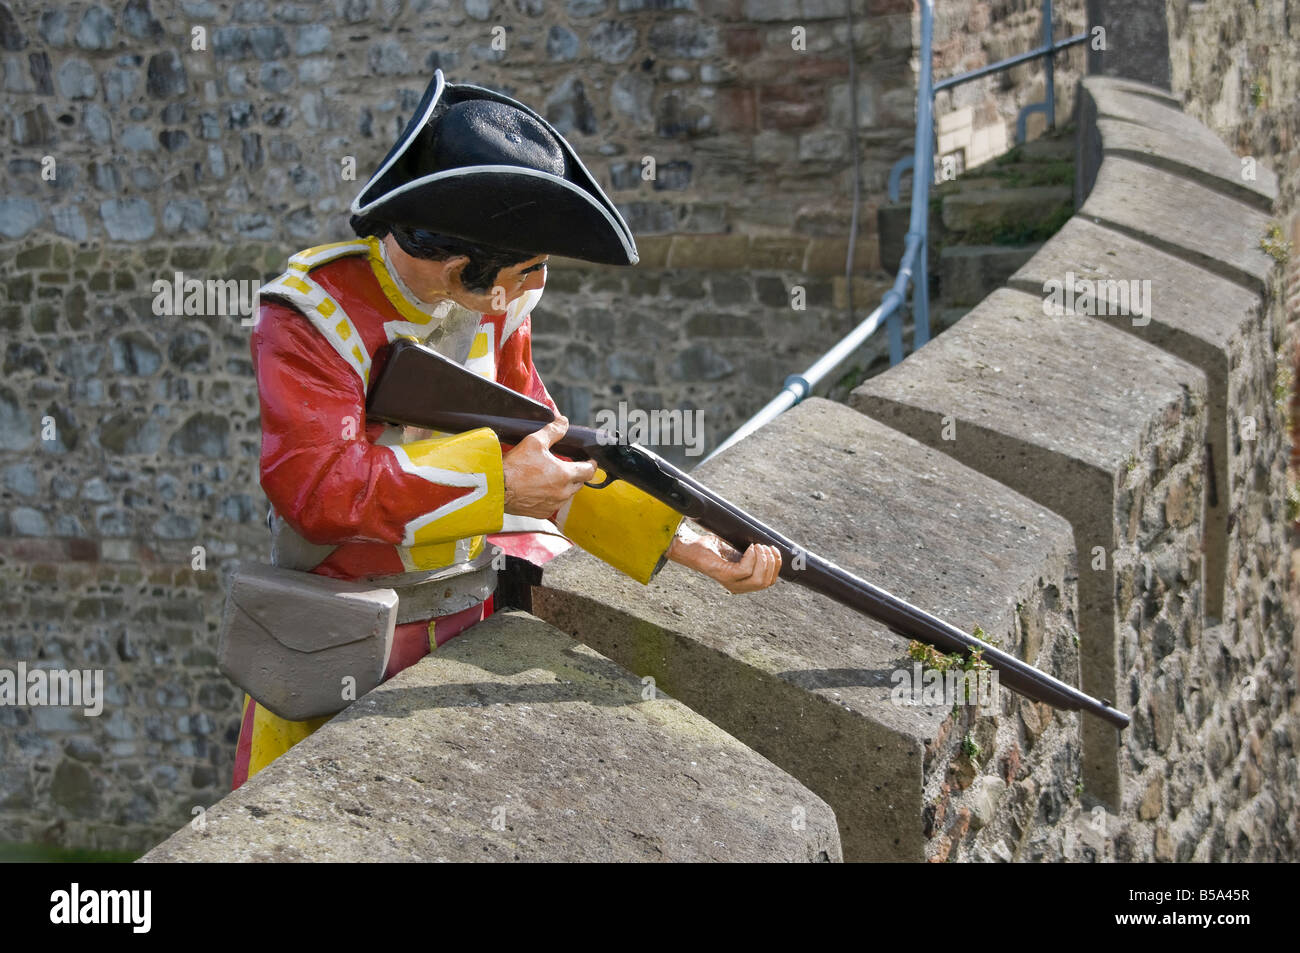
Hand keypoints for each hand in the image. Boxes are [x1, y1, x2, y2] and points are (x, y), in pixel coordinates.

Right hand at [502, 416, 597, 517]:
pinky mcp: (542, 513)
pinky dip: (551, 498)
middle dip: (576, 475)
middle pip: (579, 483)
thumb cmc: (515, 467)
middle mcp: (563, 493)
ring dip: (564, 487)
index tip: (589, 461)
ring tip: (552, 477)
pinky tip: (541, 490)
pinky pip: (553, 505)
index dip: (591, 464)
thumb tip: (563, 422)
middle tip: (567, 467)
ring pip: (567, 495)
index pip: (589, 471)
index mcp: (565, 475)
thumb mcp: (534, 442)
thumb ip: (553, 431)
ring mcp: (553, 505)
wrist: (497, 489)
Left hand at [666, 522, 781, 593]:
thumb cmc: (714, 547)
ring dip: (763, 560)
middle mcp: (738, 586)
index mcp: (744, 583)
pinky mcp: (724, 575)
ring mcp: (731, 582)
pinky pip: (745, 570)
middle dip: (772, 563)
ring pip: (758, 579)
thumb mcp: (739, 550)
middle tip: (766, 546)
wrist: (692, 546)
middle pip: (766, 582)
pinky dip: (752, 557)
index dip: (776, 566)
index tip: (774, 549)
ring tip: (758, 545)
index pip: (768, 582)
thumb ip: (753, 553)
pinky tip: (750, 547)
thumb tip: (772, 547)